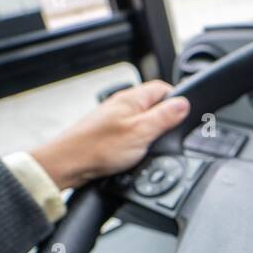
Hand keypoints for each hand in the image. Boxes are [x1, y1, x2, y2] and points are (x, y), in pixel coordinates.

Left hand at [29, 81, 190, 189]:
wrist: (67, 164)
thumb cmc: (97, 148)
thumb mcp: (141, 132)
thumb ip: (164, 117)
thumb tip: (184, 103)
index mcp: (132, 98)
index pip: (163, 88)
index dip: (178, 101)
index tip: (184, 117)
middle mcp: (122, 105)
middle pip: (154, 104)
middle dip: (166, 119)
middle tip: (170, 136)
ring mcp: (114, 119)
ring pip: (143, 119)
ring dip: (152, 131)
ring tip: (153, 146)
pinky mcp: (108, 134)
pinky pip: (131, 132)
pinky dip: (138, 141)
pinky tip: (137, 153)